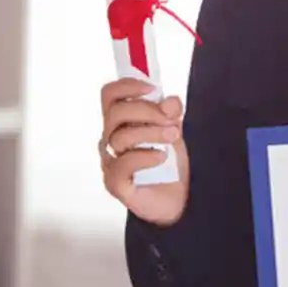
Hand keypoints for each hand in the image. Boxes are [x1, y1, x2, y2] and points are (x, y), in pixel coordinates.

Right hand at [100, 78, 189, 226]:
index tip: (151, 88)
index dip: (127, 86)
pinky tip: (161, 156)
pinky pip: (123, 164)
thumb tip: (169, 102)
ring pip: (120, 137)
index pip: (110, 95)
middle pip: (115, 113)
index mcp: (121, 122)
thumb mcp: (174, 130)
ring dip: (151, 133)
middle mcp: (111, 139)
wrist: (177, 200)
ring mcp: (110, 161)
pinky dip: (145, 157)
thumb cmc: (169, 164)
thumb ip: (171, 113)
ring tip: (173, 137)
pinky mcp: (115, 183)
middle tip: (170, 119)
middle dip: (146, 111)